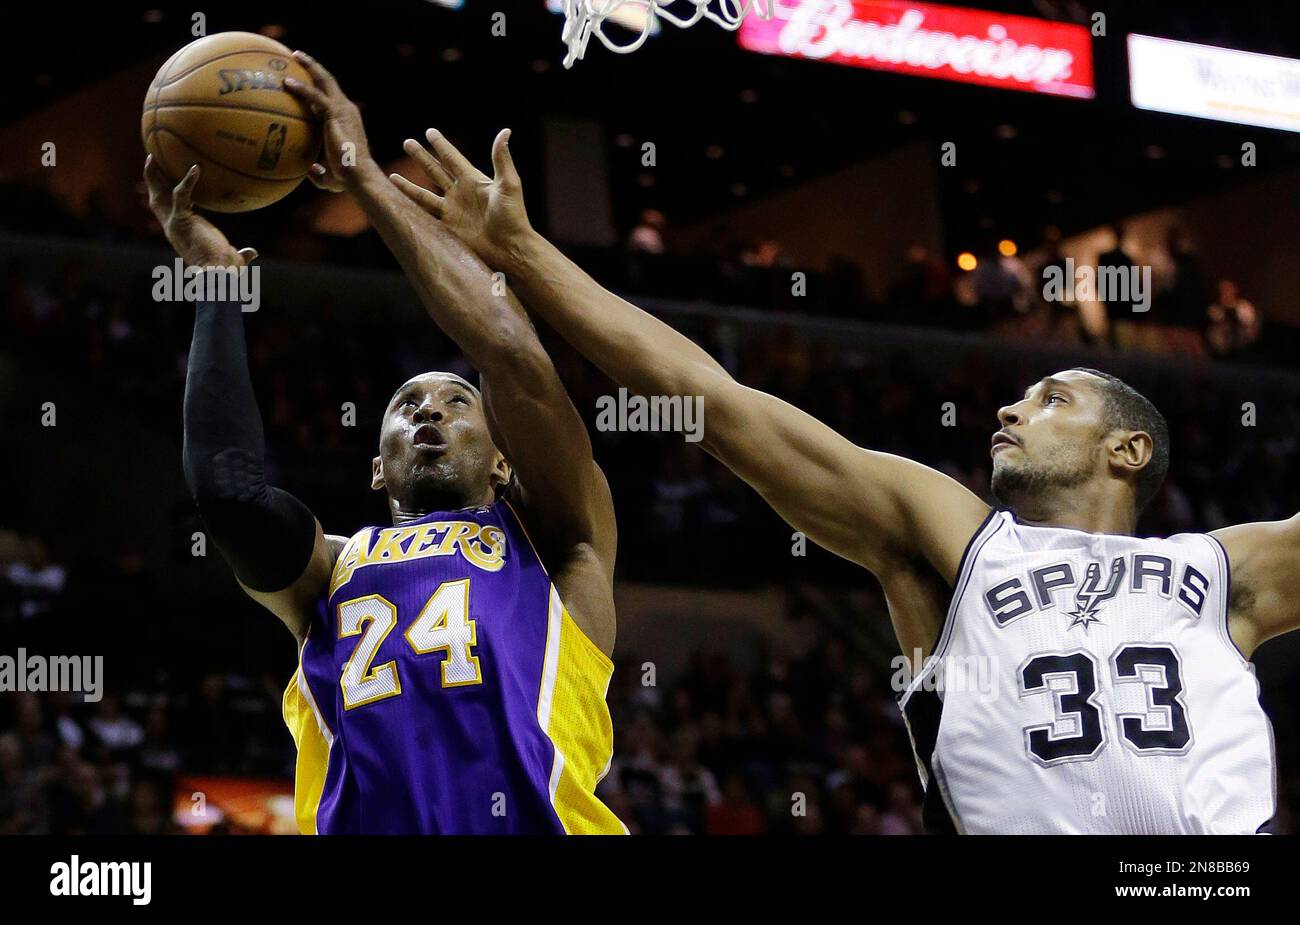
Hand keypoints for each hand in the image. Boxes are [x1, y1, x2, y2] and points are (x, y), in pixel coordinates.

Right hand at [144, 156, 254, 267]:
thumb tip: (253, 252)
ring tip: (152, 156)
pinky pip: (181, 195)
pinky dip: (187, 181)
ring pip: (158, 194)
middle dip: (151, 181)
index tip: (166, 182)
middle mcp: (172, 227)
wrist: (219, 275)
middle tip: (151, 161)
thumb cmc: (226, 270)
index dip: (164, 197)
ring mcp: (174, 223)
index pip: (168, 211)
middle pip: (155, 199)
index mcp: (181, 232)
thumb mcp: (233, 258)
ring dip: (153, 175)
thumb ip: (242, 254)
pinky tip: (196, 168)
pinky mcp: (181, 220)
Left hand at [283, 51, 373, 191]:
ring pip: (325, 80)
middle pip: (329, 81)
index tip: (302, 79)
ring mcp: (343, 109)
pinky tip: (286, 83)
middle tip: (297, 57)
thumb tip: (308, 171)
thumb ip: (318, 171)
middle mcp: (346, 110)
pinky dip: (301, 88)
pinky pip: (315, 96)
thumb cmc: (346, 179)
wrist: (359, 176)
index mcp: (345, 120)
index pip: (331, 98)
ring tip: (294, 56)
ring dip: (310, 66)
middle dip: (314, 67)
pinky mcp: (336, 114)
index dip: (317, 87)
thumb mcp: (329, 175)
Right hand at [390, 128, 532, 267]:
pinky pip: (426, 215)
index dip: (441, 145)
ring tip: (391, 175)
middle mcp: (460, 193)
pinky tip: (399, 202)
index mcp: (474, 180)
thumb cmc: (513, 216)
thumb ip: (501, 159)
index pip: (452, 158)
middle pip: (436, 170)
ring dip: (409, 184)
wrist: (509, 248)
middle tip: (407, 143)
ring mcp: (453, 211)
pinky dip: (412, 208)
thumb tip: (505, 131)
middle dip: (421, 157)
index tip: (429, 132)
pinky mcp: (448, 228)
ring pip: (425, 193)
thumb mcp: (508, 184)